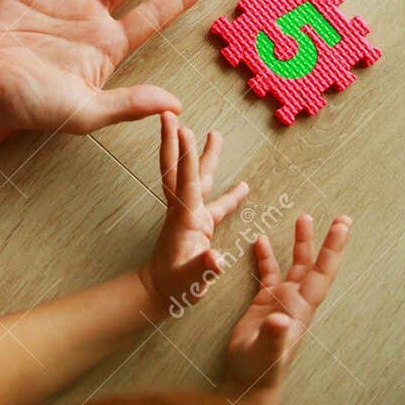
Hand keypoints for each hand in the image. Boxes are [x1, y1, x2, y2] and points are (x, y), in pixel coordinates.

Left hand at [138, 113, 248, 312]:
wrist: (160, 292)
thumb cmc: (174, 287)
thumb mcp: (190, 281)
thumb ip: (204, 269)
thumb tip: (218, 259)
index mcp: (184, 217)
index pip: (186, 180)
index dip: (187, 155)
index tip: (185, 128)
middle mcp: (185, 209)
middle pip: (181, 168)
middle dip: (177, 141)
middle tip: (171, 113)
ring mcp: (191, 214)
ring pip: (197, 178)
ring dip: (204, 156)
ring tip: (216, 133)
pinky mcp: (198, 224)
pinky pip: (215, 202)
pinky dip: (229, 194)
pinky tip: (244, 185)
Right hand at [223, 215, 350, 404]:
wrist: (249, 381)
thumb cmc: (260, 369)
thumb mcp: (266, 353)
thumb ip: (274, 336)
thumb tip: (280, 319)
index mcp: (300, 308)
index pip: (321, 273)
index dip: (332, 249)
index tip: (342, 225)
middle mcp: (296, 301)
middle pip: (315, 265)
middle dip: (326, 241)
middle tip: (341, 217)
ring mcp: (282, 301)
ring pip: (295, 266)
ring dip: (300, 244)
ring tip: (302, 219)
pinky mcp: (265, 303)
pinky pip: (269, 274)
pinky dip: (266, 257)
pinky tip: (259, 241)